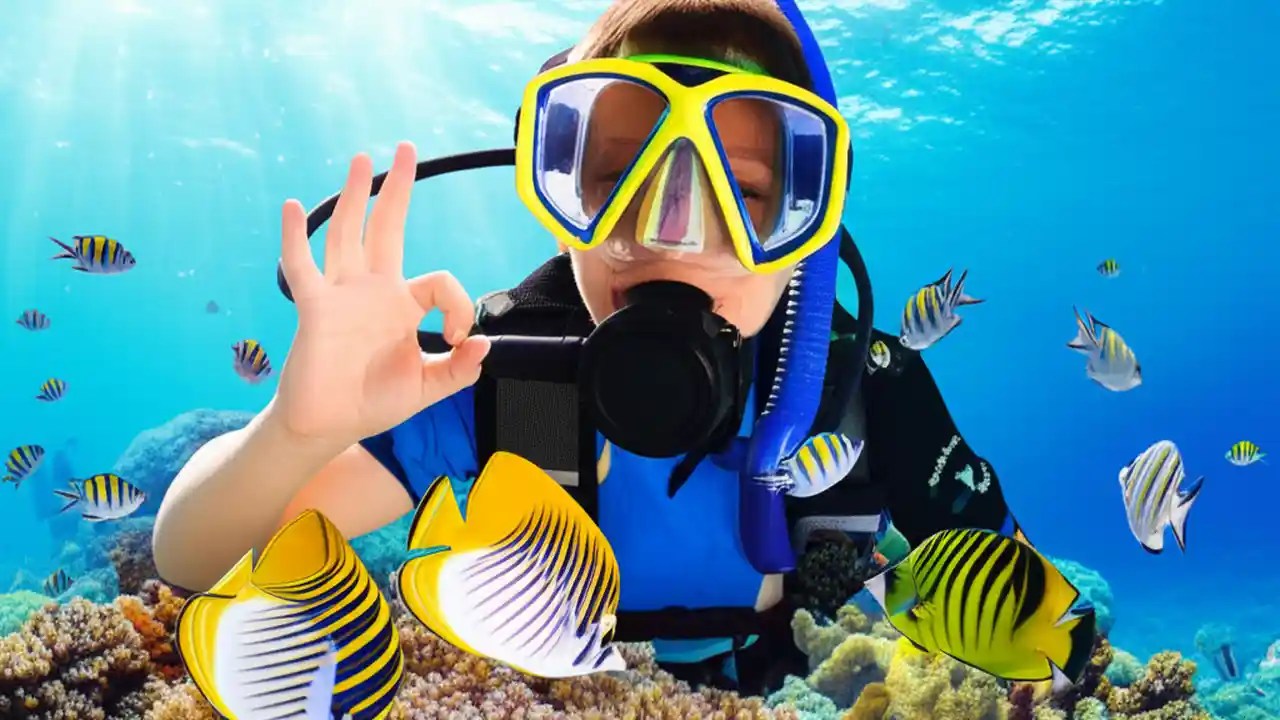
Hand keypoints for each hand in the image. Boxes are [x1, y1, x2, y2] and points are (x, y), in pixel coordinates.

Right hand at [272, 141, 489, 445]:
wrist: (331, 426)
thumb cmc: (374, 402)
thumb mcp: (429, 388)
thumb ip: (459, 370)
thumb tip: (484, 344)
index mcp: (404, 306)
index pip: (440, 281)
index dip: (458, 305)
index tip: (456, 339)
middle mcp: (373, 291)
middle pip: (387, 228)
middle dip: (398, 190)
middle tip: (407, 149)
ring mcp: (342, 295)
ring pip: (348, 235)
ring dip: (355, 197)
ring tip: (362, 160)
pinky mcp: (315, 308)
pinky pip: (302, 267)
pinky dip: (295, 238)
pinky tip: (294, 207)